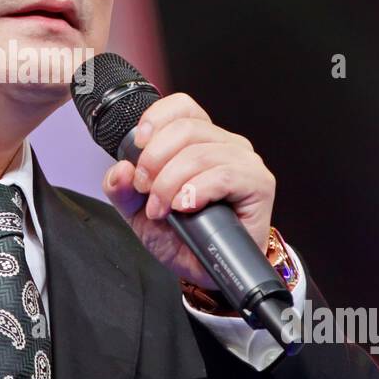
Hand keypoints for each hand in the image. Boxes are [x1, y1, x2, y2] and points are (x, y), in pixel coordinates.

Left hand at [102, 92, 275, 289]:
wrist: (208, 272)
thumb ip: (122, 188)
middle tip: (144, 190)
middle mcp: (225, 144)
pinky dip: (196, 190)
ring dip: (170, 183)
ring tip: (162, 208)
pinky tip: (185, 207)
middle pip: (185, 129)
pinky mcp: (258, 184)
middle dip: (154, 161)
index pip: (182, 106)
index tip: (138, 145)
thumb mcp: (139, 212)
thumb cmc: (183, 237)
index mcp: (199, 140)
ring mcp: (244, 162)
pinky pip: (223, 176)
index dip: (156, 118)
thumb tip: (120, 168)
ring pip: (200, 154)